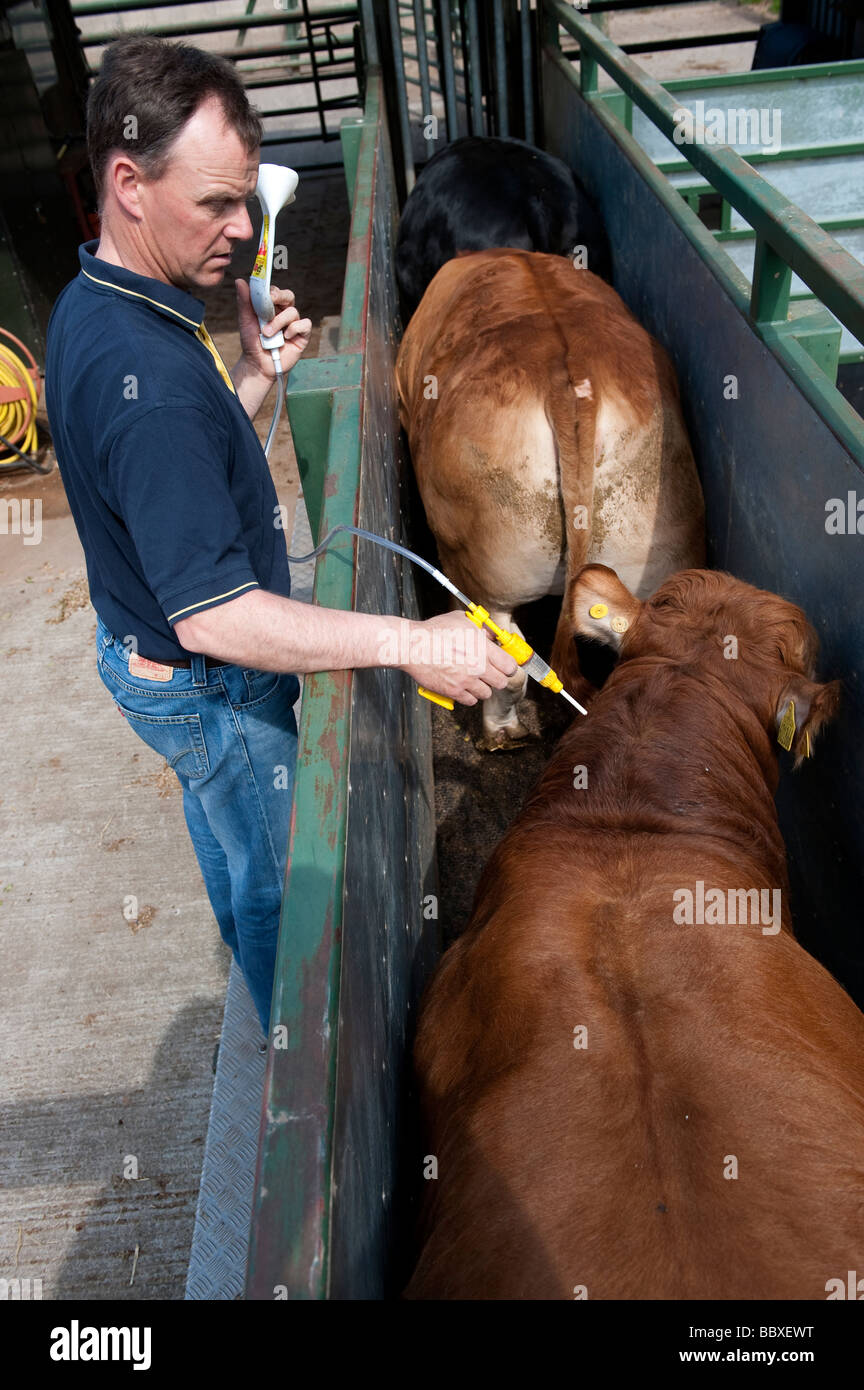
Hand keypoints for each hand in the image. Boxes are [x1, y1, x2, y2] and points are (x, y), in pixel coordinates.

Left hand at [235, 277, 311, 376]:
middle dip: (280, 296)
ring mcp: (293, 324)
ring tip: (267, 334)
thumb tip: (240, 281)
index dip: (271, 290)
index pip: (275, 292)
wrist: (258, 365)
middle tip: (271, 299)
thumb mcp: (245, 321)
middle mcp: (283, 314)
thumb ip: (244, 302)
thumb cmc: (252, 343)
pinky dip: (294, 329)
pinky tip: (285, 338)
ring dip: (278, 322)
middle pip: (289, 296)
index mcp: (271, 308)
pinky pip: (304, 324)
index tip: (265, 292)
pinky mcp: (302, 336)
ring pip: (293, 312)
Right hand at [400, 612, 517, 704]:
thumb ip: (482, 629)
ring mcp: (466, 681)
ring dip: (483, 687)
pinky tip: (464, 686)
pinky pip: (471, 701)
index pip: (510, 666)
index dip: (509, 666)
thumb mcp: (462, 620)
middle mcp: (478, 666)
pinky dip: (469, 695)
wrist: (413, 646)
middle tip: (491, 672)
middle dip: (497, 677)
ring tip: (474, 679)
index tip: (505, 664)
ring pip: (487, 693)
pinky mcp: (453, 691)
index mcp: (483, 648)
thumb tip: (493, 636)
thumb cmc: (434, 631)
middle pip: (502, 682)